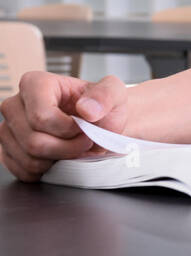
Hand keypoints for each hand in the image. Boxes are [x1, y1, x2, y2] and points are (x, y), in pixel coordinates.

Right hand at [0, 72, 128, 182]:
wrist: (102, 126)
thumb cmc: (103, 108)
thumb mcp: (114, 94)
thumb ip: (105, 96)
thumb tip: (87, 108)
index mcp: (36, 84)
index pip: (40, 116)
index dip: (66, 130)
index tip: (83, 128)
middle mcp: (17, 105)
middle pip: (33, 140)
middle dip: (65, 148)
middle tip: (84, 142)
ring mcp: (10, 129)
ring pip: (28, 158)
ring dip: (57, 160)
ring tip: (72, 149)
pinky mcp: (9, 151)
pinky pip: (22, 171)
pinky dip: (45, 171)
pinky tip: (58, 158)